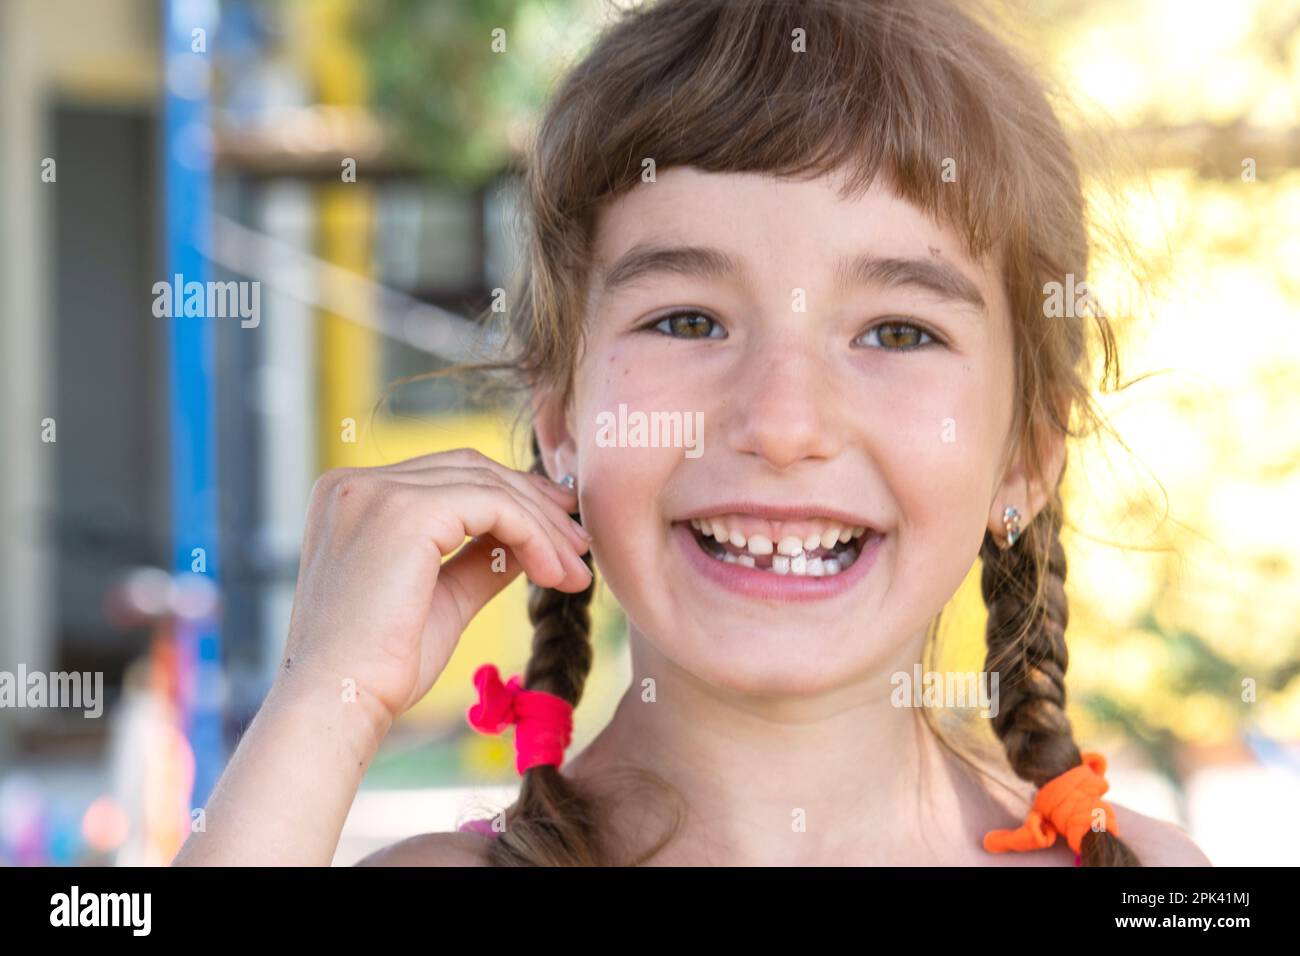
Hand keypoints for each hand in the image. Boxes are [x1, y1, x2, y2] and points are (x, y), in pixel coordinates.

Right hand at [279, 448, 591, 725]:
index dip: (511, 495)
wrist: (339, 704)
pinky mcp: (405, 512)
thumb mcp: (443, 598)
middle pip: (471, 469)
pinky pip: (494, 507)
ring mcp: (376, 491)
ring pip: (489, 486)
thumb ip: (481, 560)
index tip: (558, 529)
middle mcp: (357, 483)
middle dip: (535, 504)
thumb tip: (533, 539)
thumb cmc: (380, 667)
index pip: (448, 475)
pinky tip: (553, 574)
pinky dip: (534, 536)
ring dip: (544, 527)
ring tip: (576, 572)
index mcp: (351, 497)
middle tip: (580, 543)